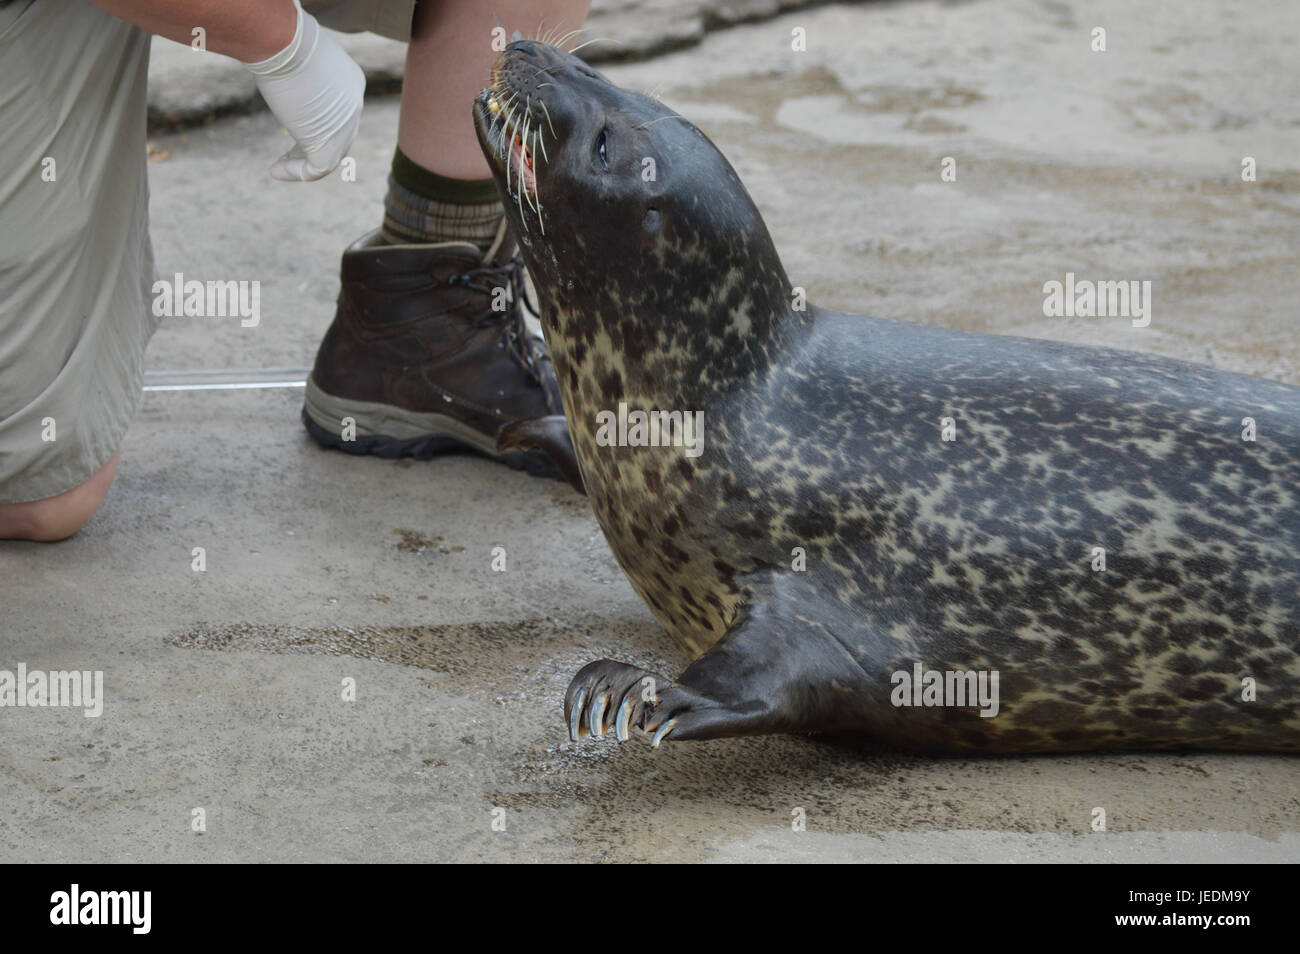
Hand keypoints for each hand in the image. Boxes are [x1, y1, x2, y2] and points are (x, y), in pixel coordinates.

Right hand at [245, 0, 364, 180]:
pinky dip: (296, 172)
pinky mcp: (329, 141)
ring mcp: (345, 124)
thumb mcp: (299, 56)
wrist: (280, 41)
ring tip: (279, 168)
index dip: (317, 127)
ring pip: (330, 155)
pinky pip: (318, 167)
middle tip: (286, 156)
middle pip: (338, 136)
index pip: (340, 114)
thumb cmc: (281, 39)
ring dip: (301, 164)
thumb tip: (285, 79)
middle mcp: (354, 104)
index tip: (292, 132)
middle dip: (311, 148)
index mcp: (352, 82)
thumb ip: (301, 74)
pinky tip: (275, 170)